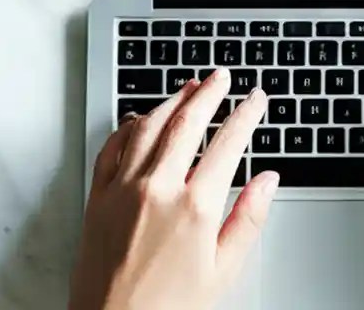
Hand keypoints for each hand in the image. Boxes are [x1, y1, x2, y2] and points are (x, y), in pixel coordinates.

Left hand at [69, 70, 278, 309]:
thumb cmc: (167, 309)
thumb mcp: (223, 271)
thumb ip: (248, 219)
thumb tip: (267, 181)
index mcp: (195, 207)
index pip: (228, 143)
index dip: (246, 114)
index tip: (255, 100)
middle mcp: (157, 189)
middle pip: (186, 121)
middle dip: (208, 93)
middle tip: (221, 78)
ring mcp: (122, 190)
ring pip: (148, 126)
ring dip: (170, 100)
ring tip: (187, 87)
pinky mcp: (96, 198)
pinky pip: (112, 147)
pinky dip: (128, 126)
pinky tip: (138, 119)